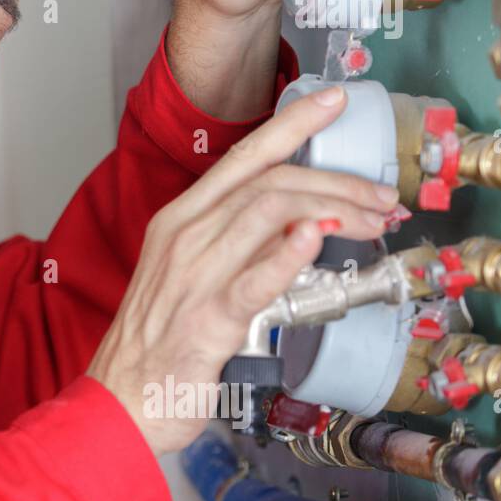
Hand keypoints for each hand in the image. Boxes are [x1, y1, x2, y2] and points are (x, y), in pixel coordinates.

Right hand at [86, 85, 401, 456]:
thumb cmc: (157, 343)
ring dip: (331, 206)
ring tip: (373, 219)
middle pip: (266, 181)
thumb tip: (298, 224)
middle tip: (381, 194)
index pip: (242, 158)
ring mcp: (193, 276)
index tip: (333, 100)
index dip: (291, 123)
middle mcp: (184, 236)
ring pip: (266, 214)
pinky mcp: (207, 321)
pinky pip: (251, 280)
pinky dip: (286, 255)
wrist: (119, 400)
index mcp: (179, 220)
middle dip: (334, 177)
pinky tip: (316, 237)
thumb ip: (235, 245)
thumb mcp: (190, 275)